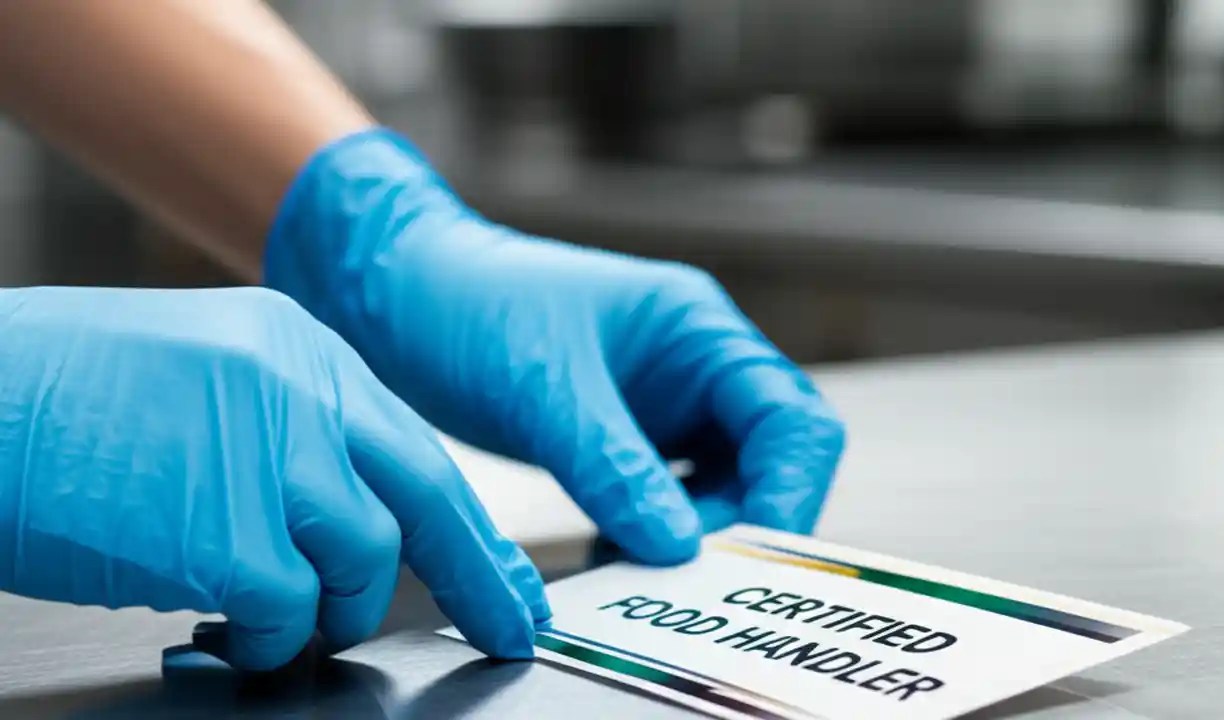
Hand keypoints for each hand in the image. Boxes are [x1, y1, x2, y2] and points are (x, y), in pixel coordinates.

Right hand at [0, 286, 545, 668]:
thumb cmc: (58, 399)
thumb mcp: (204, 378)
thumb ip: (288, 433)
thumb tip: (347, 515)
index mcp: (299, 350)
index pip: (409, 445)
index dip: (462, 517)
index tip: (504, 569)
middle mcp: (300, 392)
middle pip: (426, 494)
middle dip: (477, 571)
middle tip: (509, 623)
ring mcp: (270, 457)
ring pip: (364, 562)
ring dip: (330, 609)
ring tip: (275, 615)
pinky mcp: (228, 532)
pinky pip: (290, 613)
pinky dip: (269, 636)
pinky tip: (224, 624)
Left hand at [266, 129, 845, 564]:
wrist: (395, 296)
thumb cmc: (468, 305)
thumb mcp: (545, 389)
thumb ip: (615, 466)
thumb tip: (676, 547)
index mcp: (697, 331)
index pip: (791, 420)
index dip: (790, 493)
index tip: (756, 559)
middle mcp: (694, 368)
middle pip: (769, 462)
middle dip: (742, 526)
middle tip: (697, 584)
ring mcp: (660, 406)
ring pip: (718, 491)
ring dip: (694, 541)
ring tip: (647, 582)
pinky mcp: (623, 438)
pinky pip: (663, 501)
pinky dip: (649, 540)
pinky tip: (612, 563)